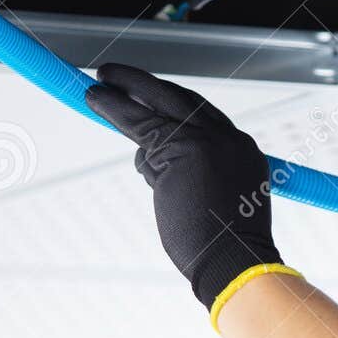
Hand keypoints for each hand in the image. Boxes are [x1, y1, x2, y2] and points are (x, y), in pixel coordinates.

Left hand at [85, 63, 283, 309]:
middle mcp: (228, 140)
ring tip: (96, 92)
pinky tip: (95, 97)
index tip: (147, 94)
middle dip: (143, 84)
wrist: (235, 262)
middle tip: (115, 75)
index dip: (169, 100)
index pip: (202, 114)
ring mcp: (205, 142)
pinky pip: (139, 123)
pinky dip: (113, 107)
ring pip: (154, 111)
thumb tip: (148, 155)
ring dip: (120, 101)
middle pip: (179, 98)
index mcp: (242, 152)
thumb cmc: (221, 246)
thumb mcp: (217, 201)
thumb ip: (191, 172)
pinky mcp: (180, 149)